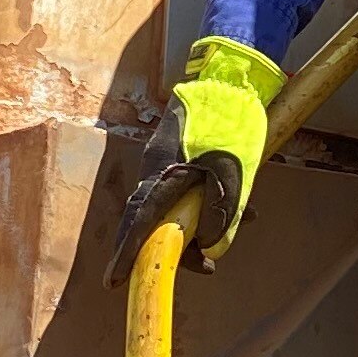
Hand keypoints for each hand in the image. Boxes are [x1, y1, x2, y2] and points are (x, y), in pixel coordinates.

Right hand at [123, 36, 284, 267]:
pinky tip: (243, 212)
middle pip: (155, 219)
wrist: (232, 76)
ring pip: (174, 207)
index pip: (140, 219)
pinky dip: (208, 206)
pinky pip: (187, 192)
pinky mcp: (181, 158)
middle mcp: (157, 168)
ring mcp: (167, 162)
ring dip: (200, 227)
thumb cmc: (230, 120)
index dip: (127, 251)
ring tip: (230, 239)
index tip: (114, 280)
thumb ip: (223, 212)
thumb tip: (212, 247)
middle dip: (176, 248)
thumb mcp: (234, 171)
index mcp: (163, 170)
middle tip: (205, 268)